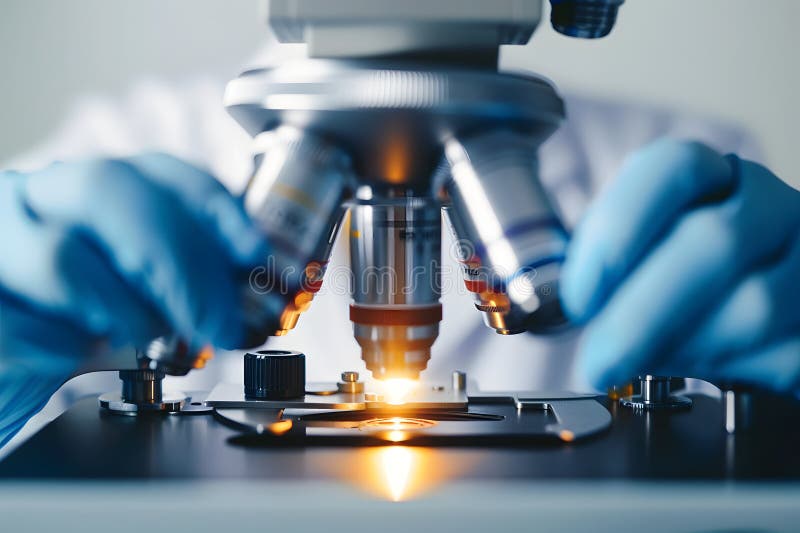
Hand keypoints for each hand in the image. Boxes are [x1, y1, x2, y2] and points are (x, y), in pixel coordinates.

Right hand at [0, 154, 266, 379]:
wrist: (0, 368)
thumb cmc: (63, 325)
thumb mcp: (131, 299)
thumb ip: (181, 289)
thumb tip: (248, 304)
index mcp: (87, 190)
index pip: (160, 170)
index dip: (216, 208)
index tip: (256, 254)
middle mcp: (35, 199)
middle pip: (109, 189)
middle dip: (178, 261)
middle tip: (216, 320)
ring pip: (60, 254)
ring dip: (123, 310)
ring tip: (139, 338)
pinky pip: (13, 321)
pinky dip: (59, 349)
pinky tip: (73, 356)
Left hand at [561, 139, 799, 393]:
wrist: (766, 306)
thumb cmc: (687, 277)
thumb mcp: (640, 252)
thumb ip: (605, 264)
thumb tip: (563, 305)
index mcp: (712, 177)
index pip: (671, 168)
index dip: (617, 231)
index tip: (580, 296)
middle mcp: (768, 205)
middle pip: (711, 242)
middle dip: (640, 315)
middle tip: (601, 359)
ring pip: (750, 307)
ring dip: (684, 348)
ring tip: (653, 359)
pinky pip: (781, 355)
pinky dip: (730, 372)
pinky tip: (707, 364)